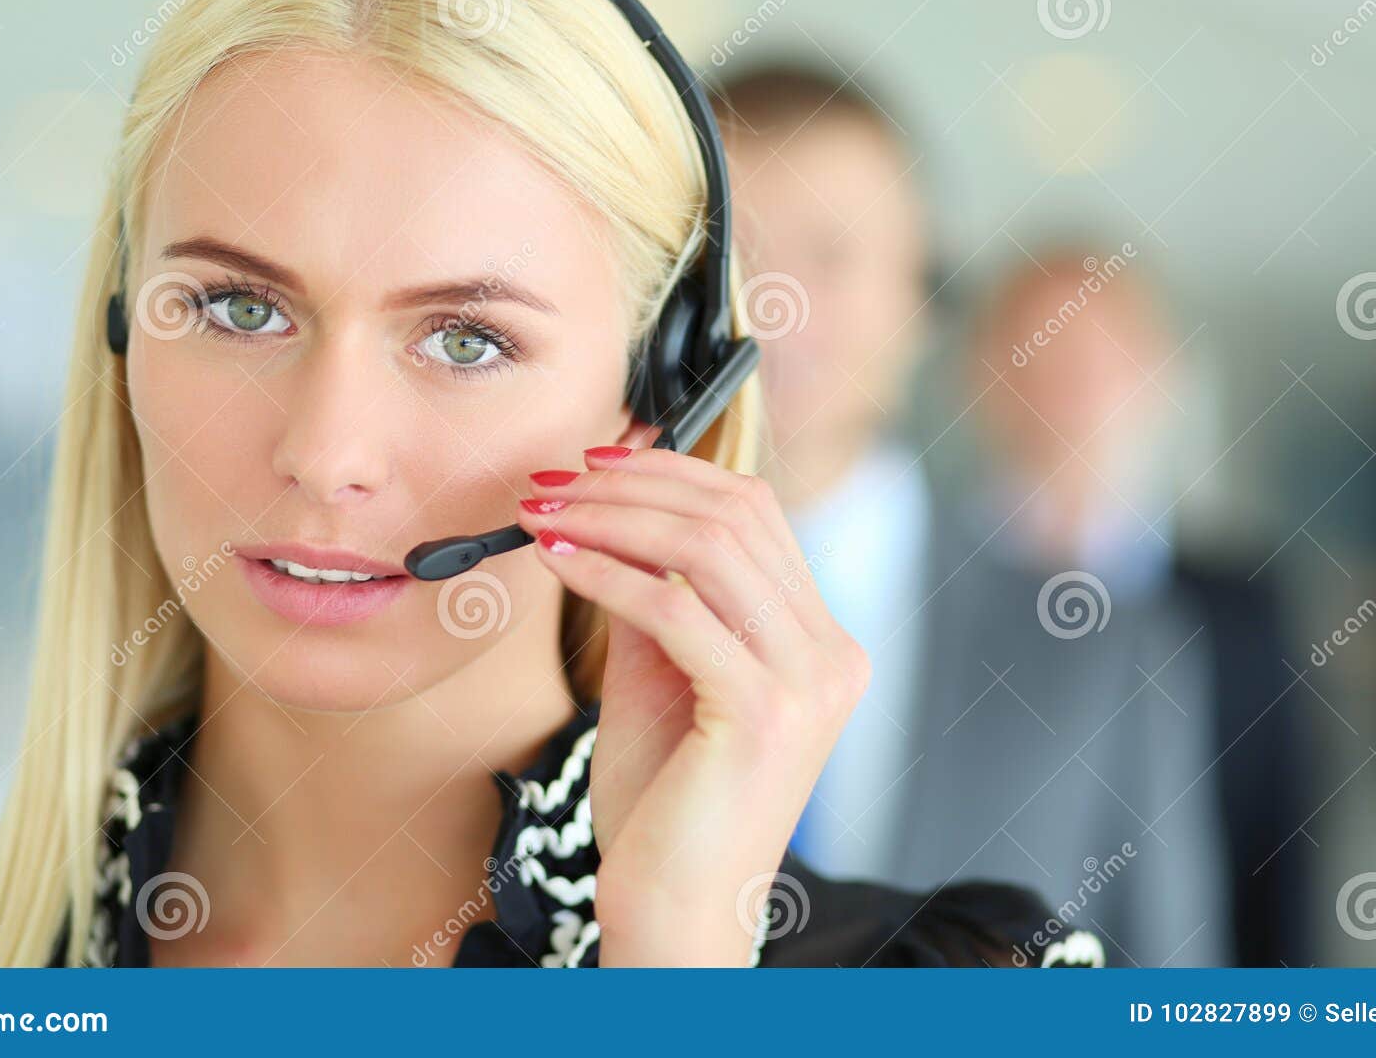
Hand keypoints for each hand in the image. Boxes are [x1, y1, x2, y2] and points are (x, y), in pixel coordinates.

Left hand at [513, 428, 870, 965]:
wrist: (675, 912)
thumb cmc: (665, 807)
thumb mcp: (661, 678)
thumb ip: (654, 597)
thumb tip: (608, 513)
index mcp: (818, 642)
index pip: (756, 513)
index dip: (672, 472)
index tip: (595, 464)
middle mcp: (830, 654)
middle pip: (736, 513)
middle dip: (634, 483)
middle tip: (557, 481)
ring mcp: (808, 683)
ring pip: (707, 548)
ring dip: (611, 517)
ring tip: (545, 515)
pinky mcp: (764, 713)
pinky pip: (674, 610)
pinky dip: (607, 573)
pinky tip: (559, 561)